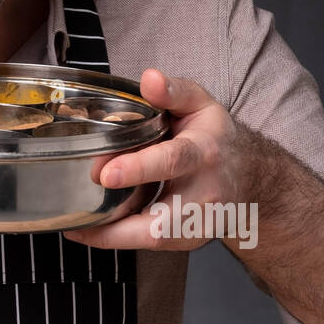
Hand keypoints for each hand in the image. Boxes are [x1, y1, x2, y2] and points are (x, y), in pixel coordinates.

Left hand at [62, 67, 250, 250]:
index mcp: (205, 153)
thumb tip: (149, 78)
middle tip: (80, 212)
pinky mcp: (188, 240)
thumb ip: (174, 91)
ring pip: (153, 239)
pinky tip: (89, 229)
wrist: (250, 178)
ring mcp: (198, 223)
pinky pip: (150, 245)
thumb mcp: (201, 105)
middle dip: (120, 217)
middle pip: (163, 216)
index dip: (139, 168)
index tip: (106, 173)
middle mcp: (204, 194)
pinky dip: (117, 239)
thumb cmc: (216, 139)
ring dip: (110, 235)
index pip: (173, 161)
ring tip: (74, 224)